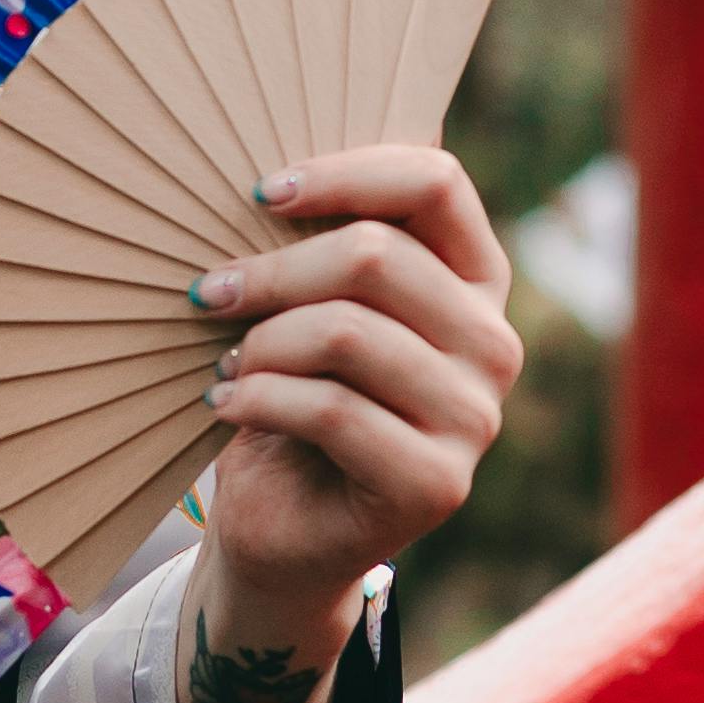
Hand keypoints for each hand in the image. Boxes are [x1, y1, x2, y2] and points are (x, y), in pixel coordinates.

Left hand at [187, 137, 521, 642]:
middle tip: (210, 294)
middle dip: (272, 271)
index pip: (436, 183)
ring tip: (229, 366)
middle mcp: (493, 344)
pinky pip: (331, 409)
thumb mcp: (314, 306)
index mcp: (476, 282)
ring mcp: (475, 418)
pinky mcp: (437, 483)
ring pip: (346, 332)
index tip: (264, 193)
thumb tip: (275, 173)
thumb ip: (326, 245)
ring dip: (261, 345)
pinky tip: (226, 405)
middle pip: (376, 255)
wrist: (284, 529)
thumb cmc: (294, 397)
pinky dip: (259, 400)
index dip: (345, 173)